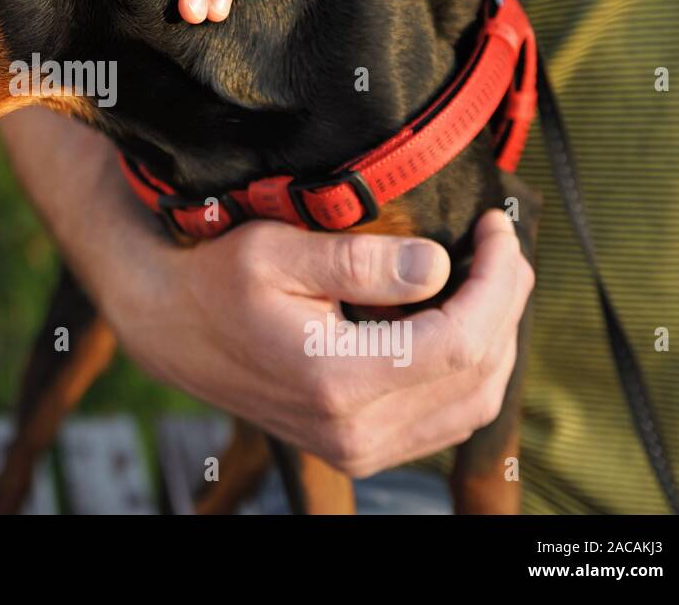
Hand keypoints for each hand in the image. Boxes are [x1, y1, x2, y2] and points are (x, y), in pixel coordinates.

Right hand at [105, 209, 533, 477]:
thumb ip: (359, 260)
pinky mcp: (360, 450)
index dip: (498, 281)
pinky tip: (460, 322)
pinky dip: (472, 371)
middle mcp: (354, 430)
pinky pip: (448, 420)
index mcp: (336, 380)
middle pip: (479, 374)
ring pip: (474, 404)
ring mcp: (358, 450)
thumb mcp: (277, 250)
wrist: (172, 331)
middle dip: (506, 302)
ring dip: (496, 338)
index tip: (496, 227)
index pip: (461, 340)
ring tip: (489, 279)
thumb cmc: (217, 281)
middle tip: (501, 245)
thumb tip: (438, 266)